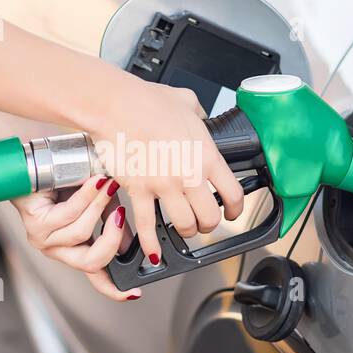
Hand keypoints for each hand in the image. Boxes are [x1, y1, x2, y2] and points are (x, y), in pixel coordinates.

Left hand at [14, 175, 140, 300]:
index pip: (96, 276)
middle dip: (111, 239)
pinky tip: (96, 183)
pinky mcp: (36, 224)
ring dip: (99, 207)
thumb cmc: (66, 179)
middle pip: (90, 263)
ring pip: (81, 235)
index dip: (114, 288)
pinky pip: (69, 215)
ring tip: (109, 184)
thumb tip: (129, 247)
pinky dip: (87, 197)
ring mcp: (44, 239)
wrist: (37, 160)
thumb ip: (113, 225)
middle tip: (120, 216)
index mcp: (75, 248)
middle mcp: (58, 249)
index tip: (134, 293)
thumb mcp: (100, 203)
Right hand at [84, 77, 243, 267]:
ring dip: (185, 231)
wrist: (115, 105)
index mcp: (206, 154)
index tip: (233, 212)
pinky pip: (147, 226)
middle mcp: (189, 174)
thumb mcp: (187, 102)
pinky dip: (151, 244)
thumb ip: (200, 117)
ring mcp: (163, 186)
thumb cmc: (147, 101)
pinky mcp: (138, 191)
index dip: (237, 209)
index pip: (234, 193)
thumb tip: (201, 120)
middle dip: (209, 223)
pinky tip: (154, 252)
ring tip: (183, 228)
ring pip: (184, 226)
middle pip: (210, 217)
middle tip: (204, 221)